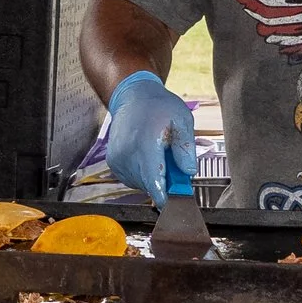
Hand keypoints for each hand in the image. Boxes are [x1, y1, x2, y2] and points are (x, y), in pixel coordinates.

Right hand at [104, 70, 199, 206]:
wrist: (133, 97)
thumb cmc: (160, 108)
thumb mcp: (182, 120)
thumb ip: (185, 148)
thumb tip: (188, 172)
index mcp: (145, 143)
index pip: (153, 181)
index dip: (165, 197)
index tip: (176, 204)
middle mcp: (127, 153)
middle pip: (150, 185)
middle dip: (165, 182)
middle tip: (174, 163)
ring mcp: (117, 160)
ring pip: (142, 184)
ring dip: (154, 177)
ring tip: (158, 154)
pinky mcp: (113, 164)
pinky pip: (133, 179)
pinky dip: (144, 174)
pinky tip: (147, 156)